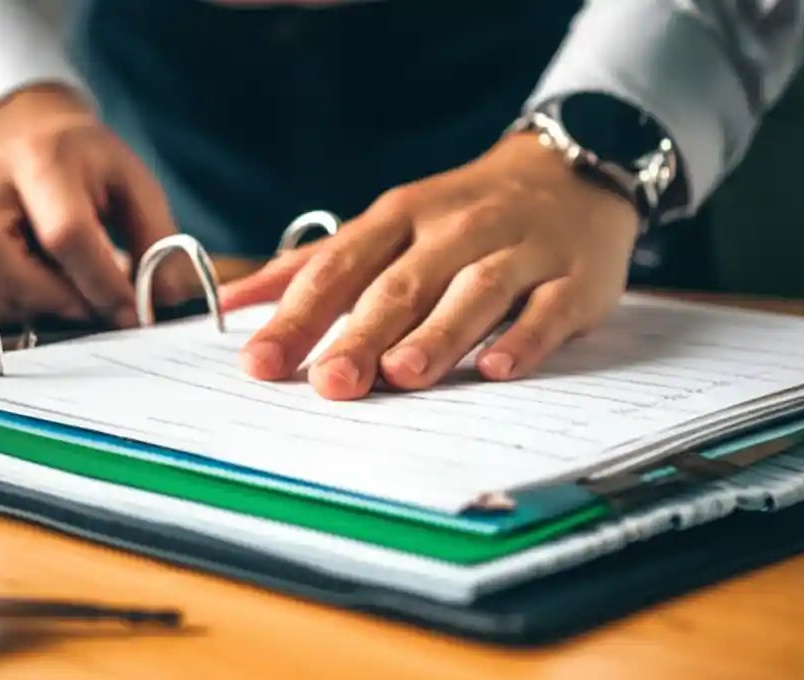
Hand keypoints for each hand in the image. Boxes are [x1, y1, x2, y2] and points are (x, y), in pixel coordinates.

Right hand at [0, 84, 176, 327]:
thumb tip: (165, 301)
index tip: (132, 313)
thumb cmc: (86, 164)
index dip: (102, 283)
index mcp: (42, 161)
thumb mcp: (133, 183)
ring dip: (35, 308)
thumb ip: (156, 238)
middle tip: (98, 308)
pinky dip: (4, 313)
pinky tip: (37, 296)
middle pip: (7, 267)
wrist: (25, 136)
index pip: (66, 233)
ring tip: (70, 294)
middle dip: (62, 302)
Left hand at [218, 132, 640, 399]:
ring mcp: (518, 251)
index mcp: (400, 217)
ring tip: (402, 374)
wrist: (573, 171)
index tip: (260, 362)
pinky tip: (499, 369)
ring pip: (474, 292)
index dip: (297, 316)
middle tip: (329, 384)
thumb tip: (230, 303)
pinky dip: (525, 338)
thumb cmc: (460, 214)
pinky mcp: (572, 279)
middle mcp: (455, 229)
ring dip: (437, 334)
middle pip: (401, 285)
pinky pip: (547, 310)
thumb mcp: (386, 224)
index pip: (339, 267)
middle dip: (360, 334)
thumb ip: (314, 267)